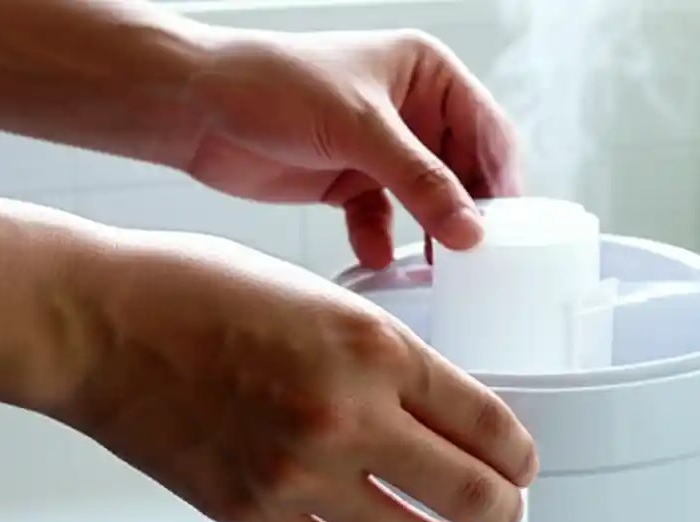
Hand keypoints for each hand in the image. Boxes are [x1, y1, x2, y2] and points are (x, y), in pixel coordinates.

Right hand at [60, 230, 537, 521]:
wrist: (99, 322)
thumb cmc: (198, 290)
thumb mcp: (322, 296)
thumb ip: (385, 357)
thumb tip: (438, 411)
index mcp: (376, 346)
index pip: (488, 422)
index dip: (519, 456)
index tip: (522, 466)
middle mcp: (350, 413)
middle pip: (471, 492)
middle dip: (502, 510)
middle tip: (503, 513)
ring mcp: (301, 471)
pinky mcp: (253, 512)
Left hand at [182, 29, 519, 268]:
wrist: (192, 108)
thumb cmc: (272, 84)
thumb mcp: (359, 129)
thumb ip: (421, 181)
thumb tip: (471, 230)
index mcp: (427, 74)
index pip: (486, 131)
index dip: (501, 180)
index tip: (508, 229)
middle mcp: (411, 110)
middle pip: (461, 172)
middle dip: (466, 214)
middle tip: (478, 258)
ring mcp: (381, 149)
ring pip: (425, 201)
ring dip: (428, 234)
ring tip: (437, 270)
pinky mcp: (350, 182)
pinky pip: (382, 219)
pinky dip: (380, 239)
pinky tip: (373, 255)